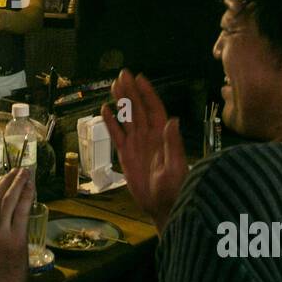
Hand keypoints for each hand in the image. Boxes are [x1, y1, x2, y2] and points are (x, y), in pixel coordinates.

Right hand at [0, 168, 32, 281]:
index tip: (3, 178)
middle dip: (7, 179)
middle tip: (17, 170)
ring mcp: (0, 232)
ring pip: (8, 199)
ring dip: (17, 183)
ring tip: (25, 173)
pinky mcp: (15, 238)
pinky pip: (21, 211)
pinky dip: (26, 196)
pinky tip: (31, 187)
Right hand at [102, 70, 185, 232]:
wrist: (163, 207)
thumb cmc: (175, 189)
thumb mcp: (176, 167)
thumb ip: (174, 144)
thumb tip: (173, 120)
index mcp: (162, 136)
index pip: (154, 108)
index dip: (147, 93)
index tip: (139, 78)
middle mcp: (149, 136)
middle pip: (138, 109)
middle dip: (131, 91)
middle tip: (122, 74)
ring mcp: (137, 144)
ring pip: (127, 118)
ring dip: (121, 101)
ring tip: (113, 85)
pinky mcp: (126, 155)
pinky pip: (116, 135)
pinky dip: (110, 123)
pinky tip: (104, 110)